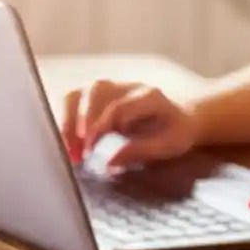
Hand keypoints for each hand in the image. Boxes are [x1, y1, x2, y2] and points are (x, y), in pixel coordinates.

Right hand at [61, 80, 198, 165]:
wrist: (182, 116)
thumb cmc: (176, 132)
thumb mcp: (170, 145)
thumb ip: (141, 151)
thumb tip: (109, 162)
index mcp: (149, 95)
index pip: (119, 106)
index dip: (102, 127)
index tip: (92, 151)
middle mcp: (128, 86)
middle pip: (97, 90)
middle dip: (83, 120)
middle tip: (78, 152)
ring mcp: (112, 88)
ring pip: (82, 92)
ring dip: (70, 119)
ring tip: (67, 148)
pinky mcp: (100, 95)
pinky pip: (76, 99)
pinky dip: (67, 119)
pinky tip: (67, 142)